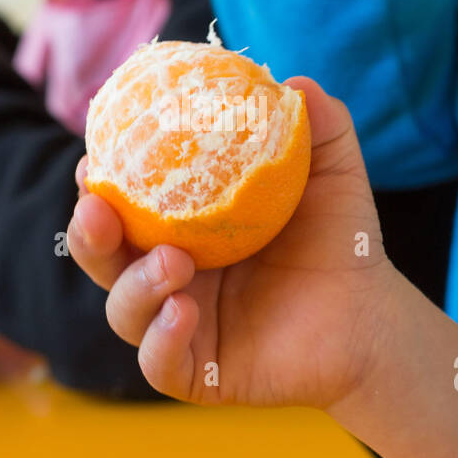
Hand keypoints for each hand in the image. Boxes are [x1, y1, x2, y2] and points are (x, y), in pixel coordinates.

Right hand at [67, 78, 403, 410]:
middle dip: (87, 232)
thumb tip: (293, 83)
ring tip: (174, 262)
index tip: (94, 154)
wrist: (371, 317)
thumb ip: (319, 125)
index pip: (121, 204)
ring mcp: (178, 327)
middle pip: (103, 257)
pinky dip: (160, 340)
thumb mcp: (331, 174)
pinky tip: (183, 311)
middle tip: (96, 207)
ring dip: (135, 285)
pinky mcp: (197, 374)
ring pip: (123, 311)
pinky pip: (159, 364)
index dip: (98, 182)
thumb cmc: (339, 241)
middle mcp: (168, 276)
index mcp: (180, 227)